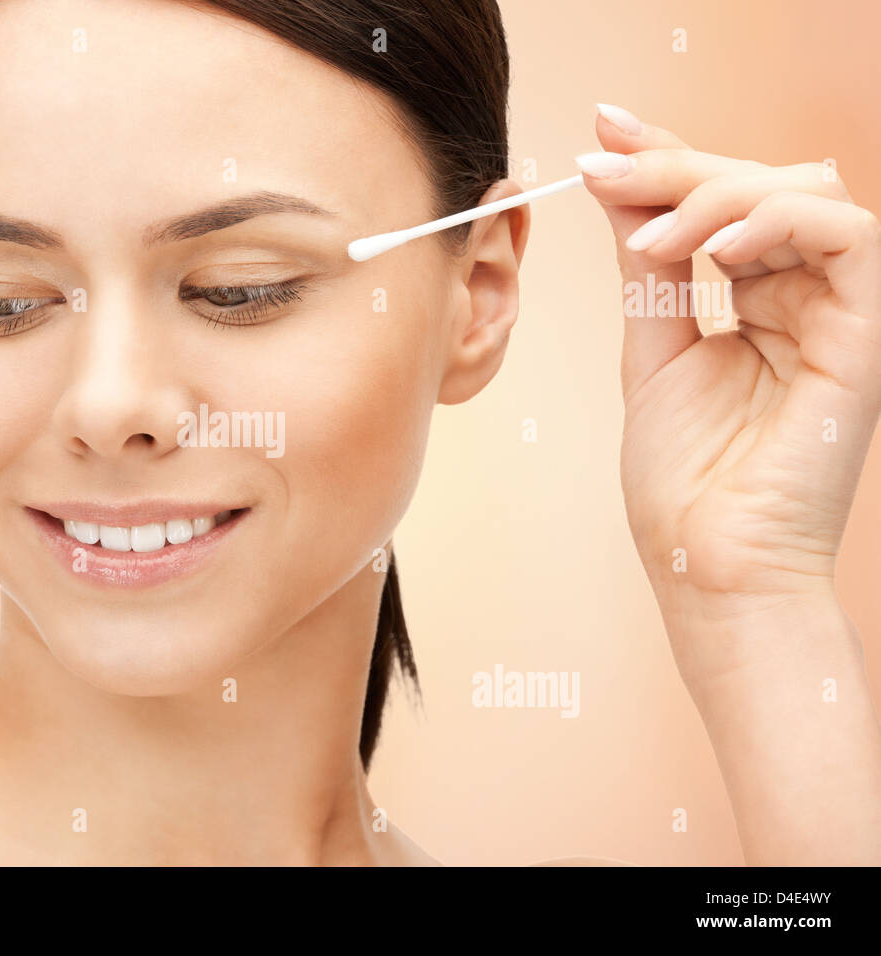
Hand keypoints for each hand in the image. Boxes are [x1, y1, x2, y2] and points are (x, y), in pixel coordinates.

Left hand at [578, 105, 880, 684]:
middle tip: (604, 165)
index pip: (721, 204)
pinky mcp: (867, 331)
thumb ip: (648, 269)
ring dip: (715, 192)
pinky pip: (846, 234)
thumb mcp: (652, 351)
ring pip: (804, 190)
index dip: (666, 157)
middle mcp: (805, 297)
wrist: (711, 566)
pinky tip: (708, 249)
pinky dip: (773, 221)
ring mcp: (840, 312)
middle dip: (675, 164)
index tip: (602, 133)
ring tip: (648, 237)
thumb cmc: (683, 483)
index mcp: (759, 302)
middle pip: (758, 184)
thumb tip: (621, 190)